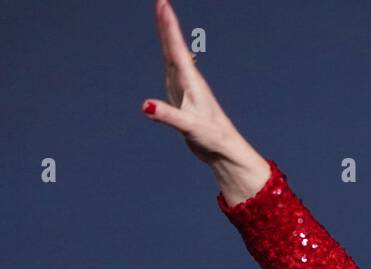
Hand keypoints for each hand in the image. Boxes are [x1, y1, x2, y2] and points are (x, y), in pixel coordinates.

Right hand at [141, 0, 268, 202]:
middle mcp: (189, 81)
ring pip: (172, 57)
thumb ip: (168, 116)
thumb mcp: (189, 127)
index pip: (176, 48)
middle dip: (166, 24)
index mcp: (191, 82)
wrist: (225, 151)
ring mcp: (186, 89)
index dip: (168, 25)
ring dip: (167, 37)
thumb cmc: (213, 139)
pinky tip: (167, 54)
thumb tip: (146, 106)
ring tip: (163, 18)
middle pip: (173, 47)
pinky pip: (172, 72)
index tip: (163, 3)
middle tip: (160, 1)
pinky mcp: (183, 99)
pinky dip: (167, 57)